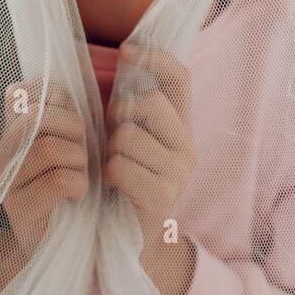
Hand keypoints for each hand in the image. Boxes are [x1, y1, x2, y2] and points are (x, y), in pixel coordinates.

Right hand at [0, 78, 88, 293]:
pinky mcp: (21, 210)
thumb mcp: (71, 144)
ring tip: (81, 175)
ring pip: (48, 148)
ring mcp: (7, 182)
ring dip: (78, 160)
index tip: (75, 123)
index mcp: (13, 132)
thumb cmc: (71, 190)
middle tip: (83, 153)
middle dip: (73, 129)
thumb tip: (68, 81)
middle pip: (36, 116)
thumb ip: (65, 114)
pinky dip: (78, 185)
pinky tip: (78, 195)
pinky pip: (58, 181)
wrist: (58, 247)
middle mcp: (3, 153)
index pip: (23, 93)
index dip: (57, 100)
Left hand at [103, 42, 197, 294]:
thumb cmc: (124, 184)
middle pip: (149, 103)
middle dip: (119, 114)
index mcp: (181, 129)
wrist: (132, 243)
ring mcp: (177, 174)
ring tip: (112, 168)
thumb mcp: (132, 141)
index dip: (156, 59)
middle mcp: (186, 148)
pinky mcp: (161, 197)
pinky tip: (112, 187)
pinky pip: (120, 166)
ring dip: (109, 150)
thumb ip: (133, 109)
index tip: (127, 50)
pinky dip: (107, 175)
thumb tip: (123, 57)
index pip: (180, 78)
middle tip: (111, 137)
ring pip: (128, 135)